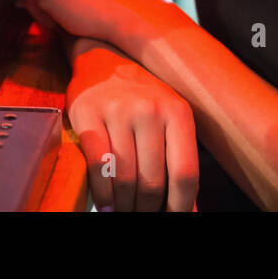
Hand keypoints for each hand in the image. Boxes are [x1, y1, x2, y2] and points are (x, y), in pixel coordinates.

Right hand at [67, 41, 197, 211]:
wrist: (103, 60)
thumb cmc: (142, 98)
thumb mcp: (169, 119)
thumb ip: (179, 159)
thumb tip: (189, 209)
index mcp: (177, 113)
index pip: (185, 173)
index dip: (179, 206)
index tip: (172, 218)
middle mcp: (150, 110)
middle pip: (152, 181)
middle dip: (147, 210)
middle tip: (142, 216)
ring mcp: (118, 111)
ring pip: (124, 178)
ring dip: (124, 206)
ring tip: (124, 212)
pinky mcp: (88, 114)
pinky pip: (97, 166)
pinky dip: (102, 193)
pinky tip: (105, 205)